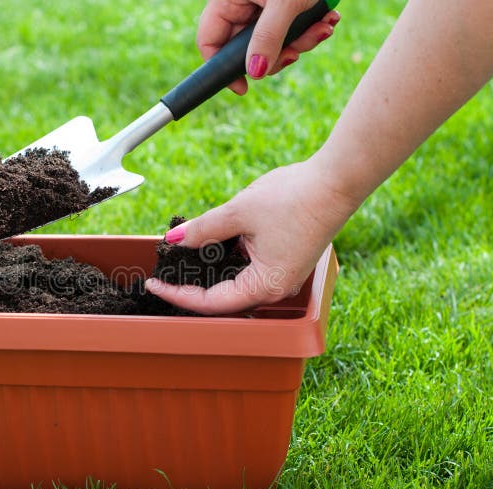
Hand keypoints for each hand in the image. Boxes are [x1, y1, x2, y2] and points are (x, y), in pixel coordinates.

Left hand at [144, 158, 357, 314]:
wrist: (337, 181)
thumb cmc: (296, 198)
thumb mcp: (239, 212)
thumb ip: (203, 228)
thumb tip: (174, 238)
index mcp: (265, 285)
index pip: (211, 303)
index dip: (179, 294)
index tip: (155, 283)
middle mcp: (274, 288)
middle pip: (222, 300)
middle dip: (191, 288)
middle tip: (164, 275)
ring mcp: (280, 276)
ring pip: (234, 285)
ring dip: (207, 275)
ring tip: (180, 261)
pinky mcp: (283, 262)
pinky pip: (248, 271)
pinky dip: (225, 262)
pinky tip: (208, 247)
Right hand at [197, 0, 339, 93]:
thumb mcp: (284, 4)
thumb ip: (268, 38)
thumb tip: (256, 72)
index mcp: (228, 0)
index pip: (210, 41)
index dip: (222, 68)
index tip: (244, 86)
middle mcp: (242, 5)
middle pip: (246, 49)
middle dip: (276, 54)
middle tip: (297, 53)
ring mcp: (263, 8)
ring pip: (273, 43)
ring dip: (301, 42)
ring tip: (323, 27)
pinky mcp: (284, 8)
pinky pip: (290, 31)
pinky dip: (309, 30)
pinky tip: (325, 19)